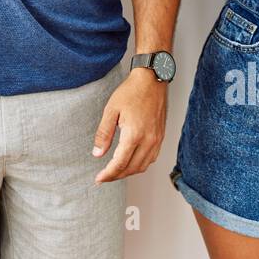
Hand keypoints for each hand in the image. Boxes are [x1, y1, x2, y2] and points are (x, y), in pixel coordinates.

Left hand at [92, 67, 166, 182]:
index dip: (108, 174)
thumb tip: (97, 153)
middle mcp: (148, 140)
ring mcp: (157, 139)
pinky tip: (131, 162)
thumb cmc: (131, 91)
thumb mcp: (111, 110)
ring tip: (115, 171)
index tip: (99, 179)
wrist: (152, 80)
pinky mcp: (160, 137)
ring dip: (128, 172)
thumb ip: (104, 134)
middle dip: (116, 175)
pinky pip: (151, 158)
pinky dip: (140, 165)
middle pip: (132, 168)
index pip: (120, 163)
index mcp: (134, 134)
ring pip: (143, 166)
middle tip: (104, 176)